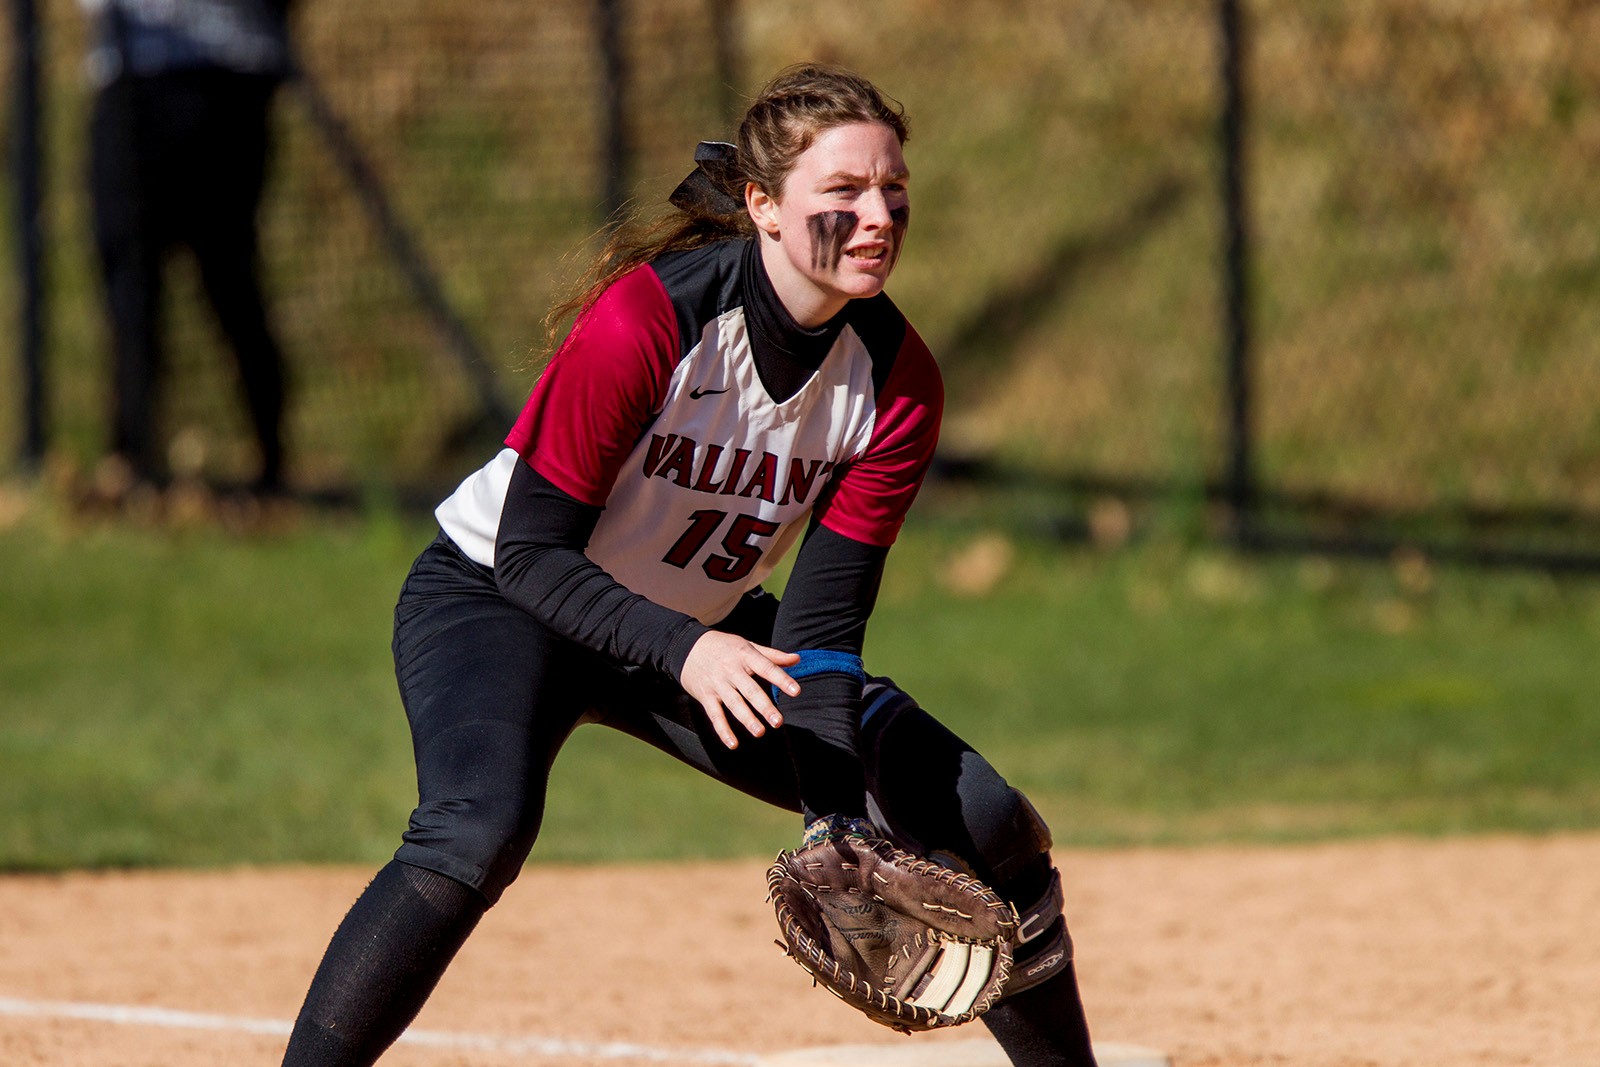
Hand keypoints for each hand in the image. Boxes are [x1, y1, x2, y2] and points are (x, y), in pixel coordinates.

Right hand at [680, 632, 799, 748]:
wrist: (685, 646)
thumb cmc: (723, 646)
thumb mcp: (746, 645)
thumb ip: (772, 655)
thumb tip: (797, 659)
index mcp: (744, 655)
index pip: (766, 667)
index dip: (781, 679)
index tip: (796, 691)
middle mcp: (731, 670)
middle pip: (750, 690)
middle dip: (764, 706)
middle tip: (778, 721)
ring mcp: (717, 684)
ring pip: (733, 704)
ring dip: (746, 719)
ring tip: (760, 732)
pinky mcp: (705, 696)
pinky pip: (714, 715)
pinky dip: (722, 730)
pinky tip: (732, 743)